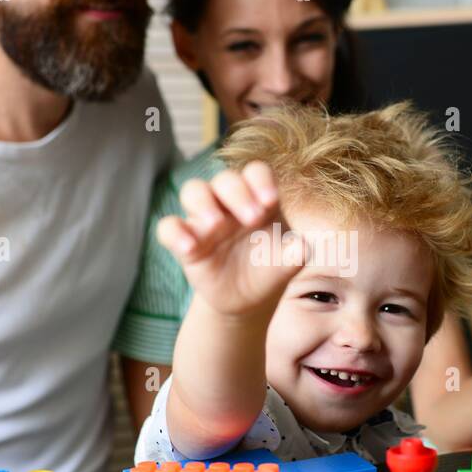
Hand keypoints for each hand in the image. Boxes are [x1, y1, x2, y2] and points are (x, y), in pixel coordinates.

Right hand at [156, 162, 307, 317]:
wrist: (248, 299)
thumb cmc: (269, 268)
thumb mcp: (287, 263)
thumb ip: (296, 253)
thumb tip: (302, 248)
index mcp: (258, 199)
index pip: (256, 172)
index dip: (261, 180)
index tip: (271, 201)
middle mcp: (229, 203)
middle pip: (225, 179)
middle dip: (237, 193)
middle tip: (253, 218)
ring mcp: (204, 220)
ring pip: (193, 191)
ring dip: (203, 203)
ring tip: (216, 224)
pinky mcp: (185, 242)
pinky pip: (169, 227)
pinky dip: (175, 233)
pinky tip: (189, 248)